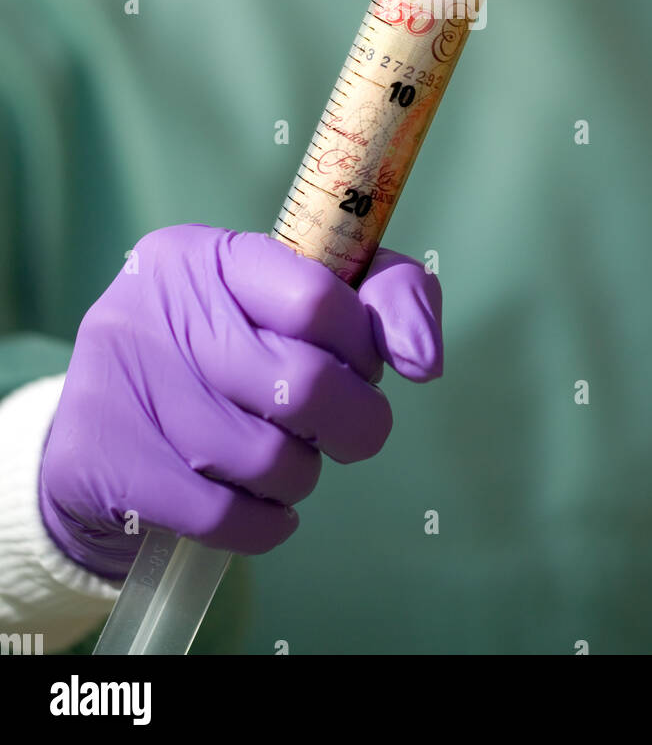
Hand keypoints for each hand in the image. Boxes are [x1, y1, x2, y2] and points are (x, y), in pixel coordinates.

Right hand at [38, 225, 442, 577]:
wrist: (98, 435)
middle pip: (304, 383)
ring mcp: (124, 384)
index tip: (360, 366)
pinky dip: (264, 524)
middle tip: (342, 429)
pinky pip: (223, 517)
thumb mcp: (293, 305)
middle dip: (351, 421)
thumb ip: (384, 298)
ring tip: (284, 462)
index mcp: (205, 255)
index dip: (363, 346)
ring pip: (266, 459)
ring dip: (299, 476)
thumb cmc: (225, 358)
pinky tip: (261, 506)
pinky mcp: (104, 462)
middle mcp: (156, 307)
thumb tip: (425, 359)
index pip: (320, 298)